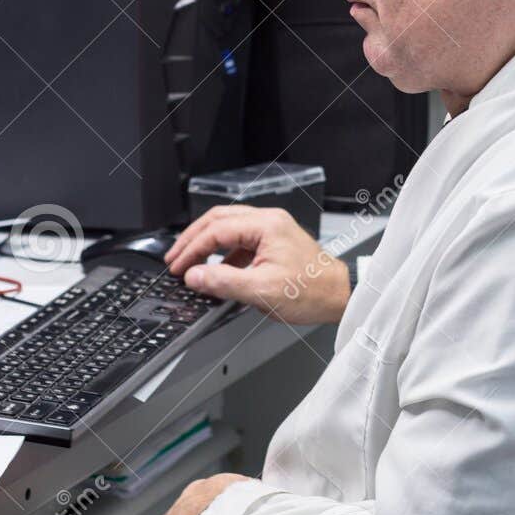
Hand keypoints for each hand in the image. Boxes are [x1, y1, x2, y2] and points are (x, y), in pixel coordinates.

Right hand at [165, 207, 350, 325]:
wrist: (340, 295)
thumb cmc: (312, 291)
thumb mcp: (262, 291)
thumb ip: (224, 282)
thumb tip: (194, 276)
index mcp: (266, 225)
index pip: (216, 230)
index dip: (192, 249)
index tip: (178, 266)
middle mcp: (268, 220)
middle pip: (218, 220)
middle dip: (192, 239)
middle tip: (175, 258)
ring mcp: (271, 230)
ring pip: (227, 227)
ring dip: (206, 244)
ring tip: (190, 263)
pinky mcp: (273, 242)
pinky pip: (239, 240)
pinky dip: (222, 253)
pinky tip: (216, 271)